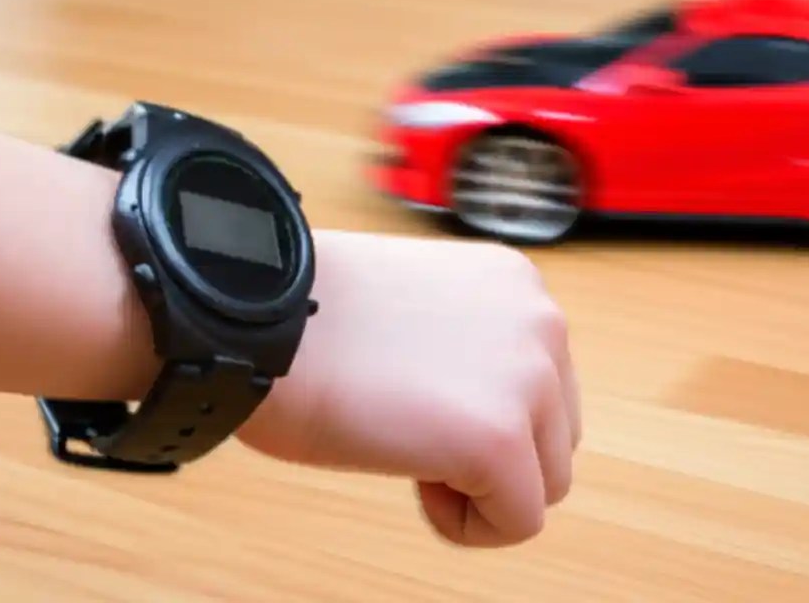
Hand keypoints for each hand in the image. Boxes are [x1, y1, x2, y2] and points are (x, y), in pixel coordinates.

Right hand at [236, 230, 580, 546]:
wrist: (255, 320)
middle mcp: (540, 322)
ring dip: (478, 486)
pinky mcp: (501, 439)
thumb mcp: (419, 312)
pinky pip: (517, 523)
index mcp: (516, 286)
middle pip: (553, 436)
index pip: (541, 385)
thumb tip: (483, 410)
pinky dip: (464, 524)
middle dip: (488, 453)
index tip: (413, 397)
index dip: (474, 412)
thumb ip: (471, 350)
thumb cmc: (307, 320)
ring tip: (405, 447)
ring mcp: (528, 379)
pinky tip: (410, 478)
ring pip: (545, 484)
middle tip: (406, 425)